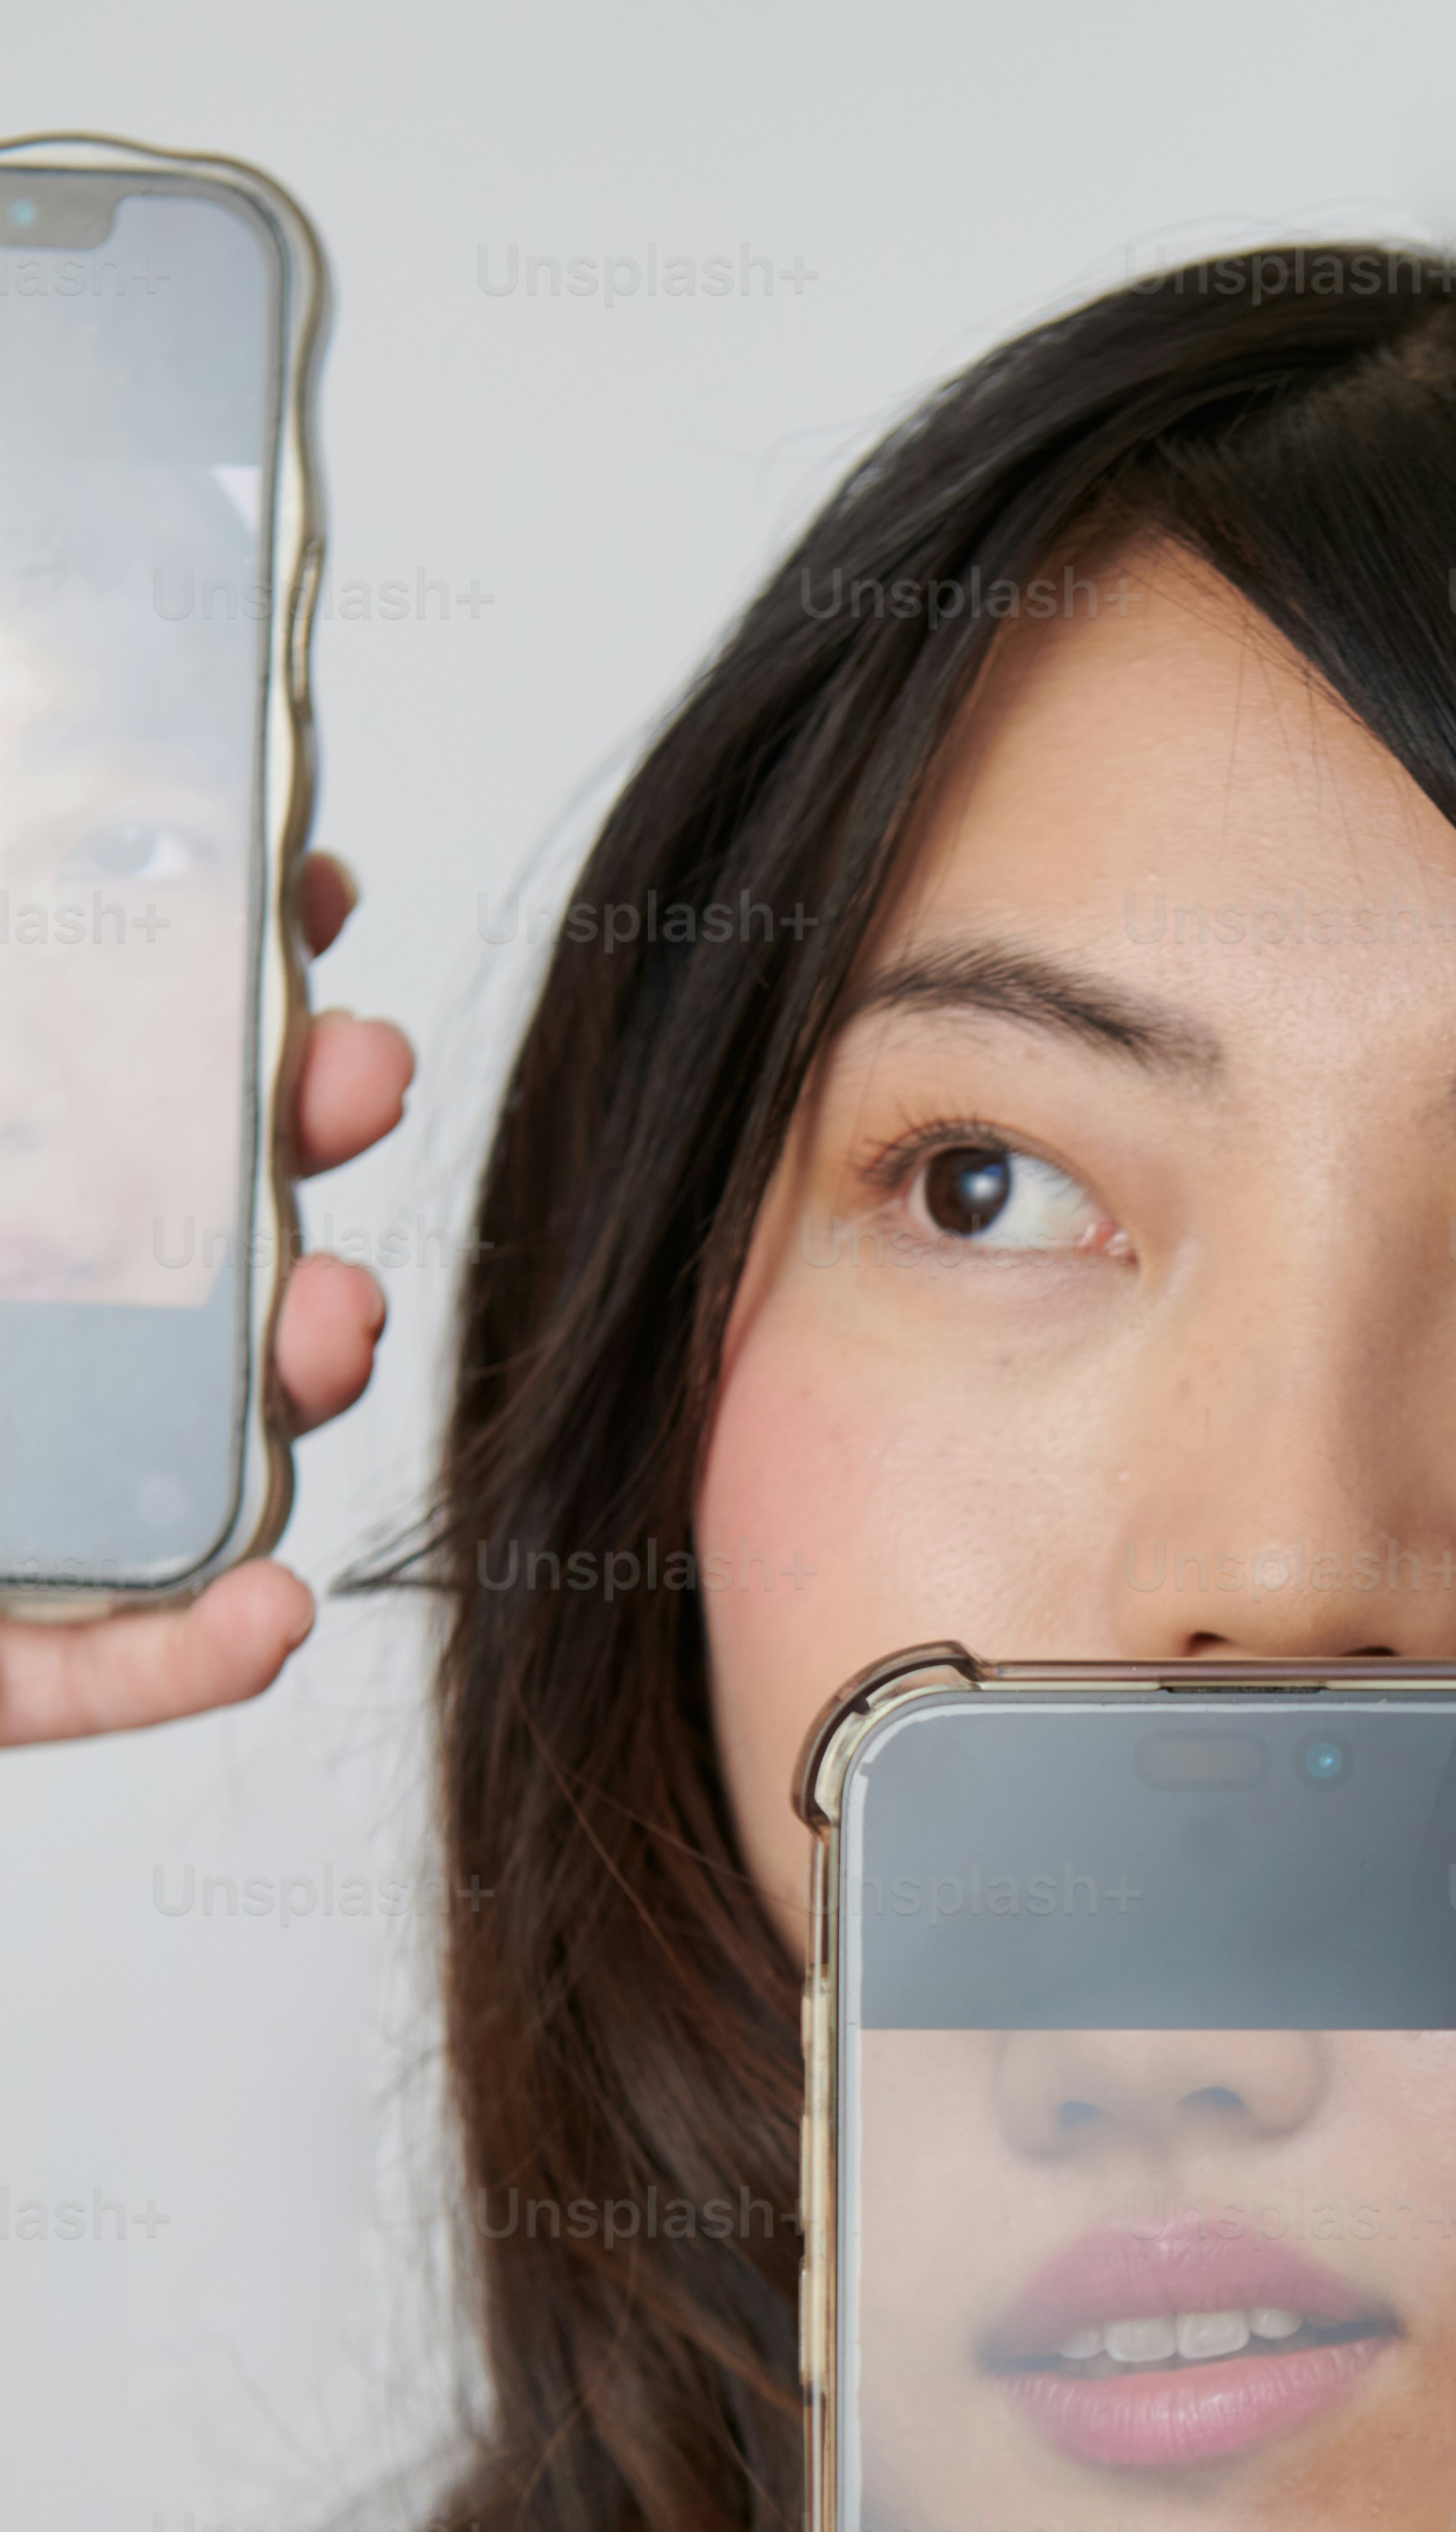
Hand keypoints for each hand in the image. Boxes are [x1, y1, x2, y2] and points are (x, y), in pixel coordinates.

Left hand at [0, 852, 414, 1746]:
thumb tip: (21, 865)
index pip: (96, 1092)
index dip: (208, 986)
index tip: (296, 890)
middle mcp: (6, 1343)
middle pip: (180, 1244)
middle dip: (292, 1154)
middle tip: (346, 1077)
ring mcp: (16, 1498)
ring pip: (187, 1450)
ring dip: (294, 1384)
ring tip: (328, 1326)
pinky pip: (98, 1667)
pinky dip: (188, 1650)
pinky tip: (267, 1608)